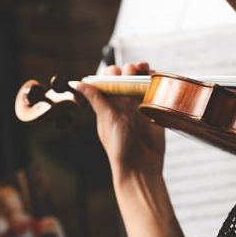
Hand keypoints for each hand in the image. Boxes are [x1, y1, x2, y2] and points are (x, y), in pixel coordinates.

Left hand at [71, 62, 165, 190]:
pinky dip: (158, 83)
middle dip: (131, 69)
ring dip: (144, 72)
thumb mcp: (107, 120)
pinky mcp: (155, 112)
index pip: (108, 79)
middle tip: (135, 70)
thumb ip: (96, 99)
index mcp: (109, 104)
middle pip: (127, 76)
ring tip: (147, 70)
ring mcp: (140, 106)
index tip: (118, 72)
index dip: (113, 72)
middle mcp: (123, 103)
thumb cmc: (119, 146)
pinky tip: (158, 80)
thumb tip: (77, 83)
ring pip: (142, 81)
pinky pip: (156, 92)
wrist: (141, 167)